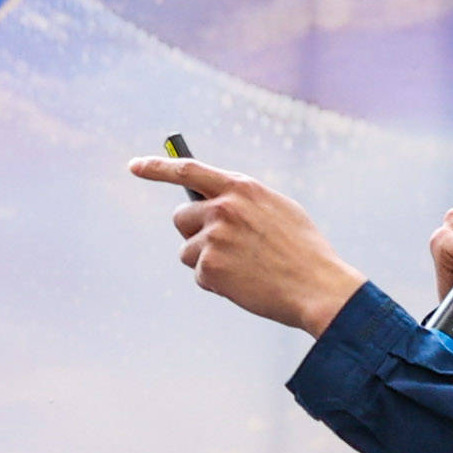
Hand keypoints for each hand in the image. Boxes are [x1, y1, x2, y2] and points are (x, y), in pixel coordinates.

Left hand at [136, 152, 370, 335]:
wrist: (317, 286)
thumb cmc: (303, 250)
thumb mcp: (278, 209)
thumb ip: (244, 200)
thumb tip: (213, 201)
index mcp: (241, 187)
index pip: (187, 169)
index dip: (157, 167)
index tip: (135, 166)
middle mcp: (223, 207)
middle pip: (180, 218)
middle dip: (193, 233)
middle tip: (219, 247)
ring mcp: (214, 237)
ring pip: (187, 250)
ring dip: (206, 261)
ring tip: (242, 269)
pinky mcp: (209, 267)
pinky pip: (199, 275)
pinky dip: (216, 283)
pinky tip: (244, 284)